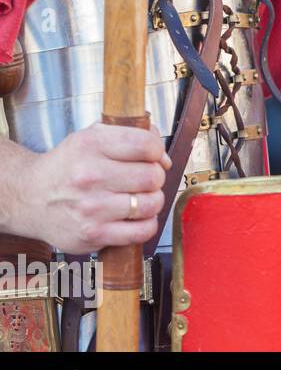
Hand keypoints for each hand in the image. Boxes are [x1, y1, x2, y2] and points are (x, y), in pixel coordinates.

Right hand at [0, 124, 169, 254]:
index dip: (157, 152)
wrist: (28, 198)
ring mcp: (91, 208)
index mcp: (91, 146)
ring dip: (152, 201)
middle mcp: (89, 175)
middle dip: (155, 178)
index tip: (152, 158)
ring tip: (138, 198)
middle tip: (142, 180)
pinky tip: (134, 218)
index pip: (148, 146)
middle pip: (153, 176)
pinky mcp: (93, 234)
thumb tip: (163, 155)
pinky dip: (146, 224)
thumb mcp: (90, 138)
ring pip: (152, 204)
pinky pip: (142, 231)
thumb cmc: (67, 168)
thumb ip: (131, 135)